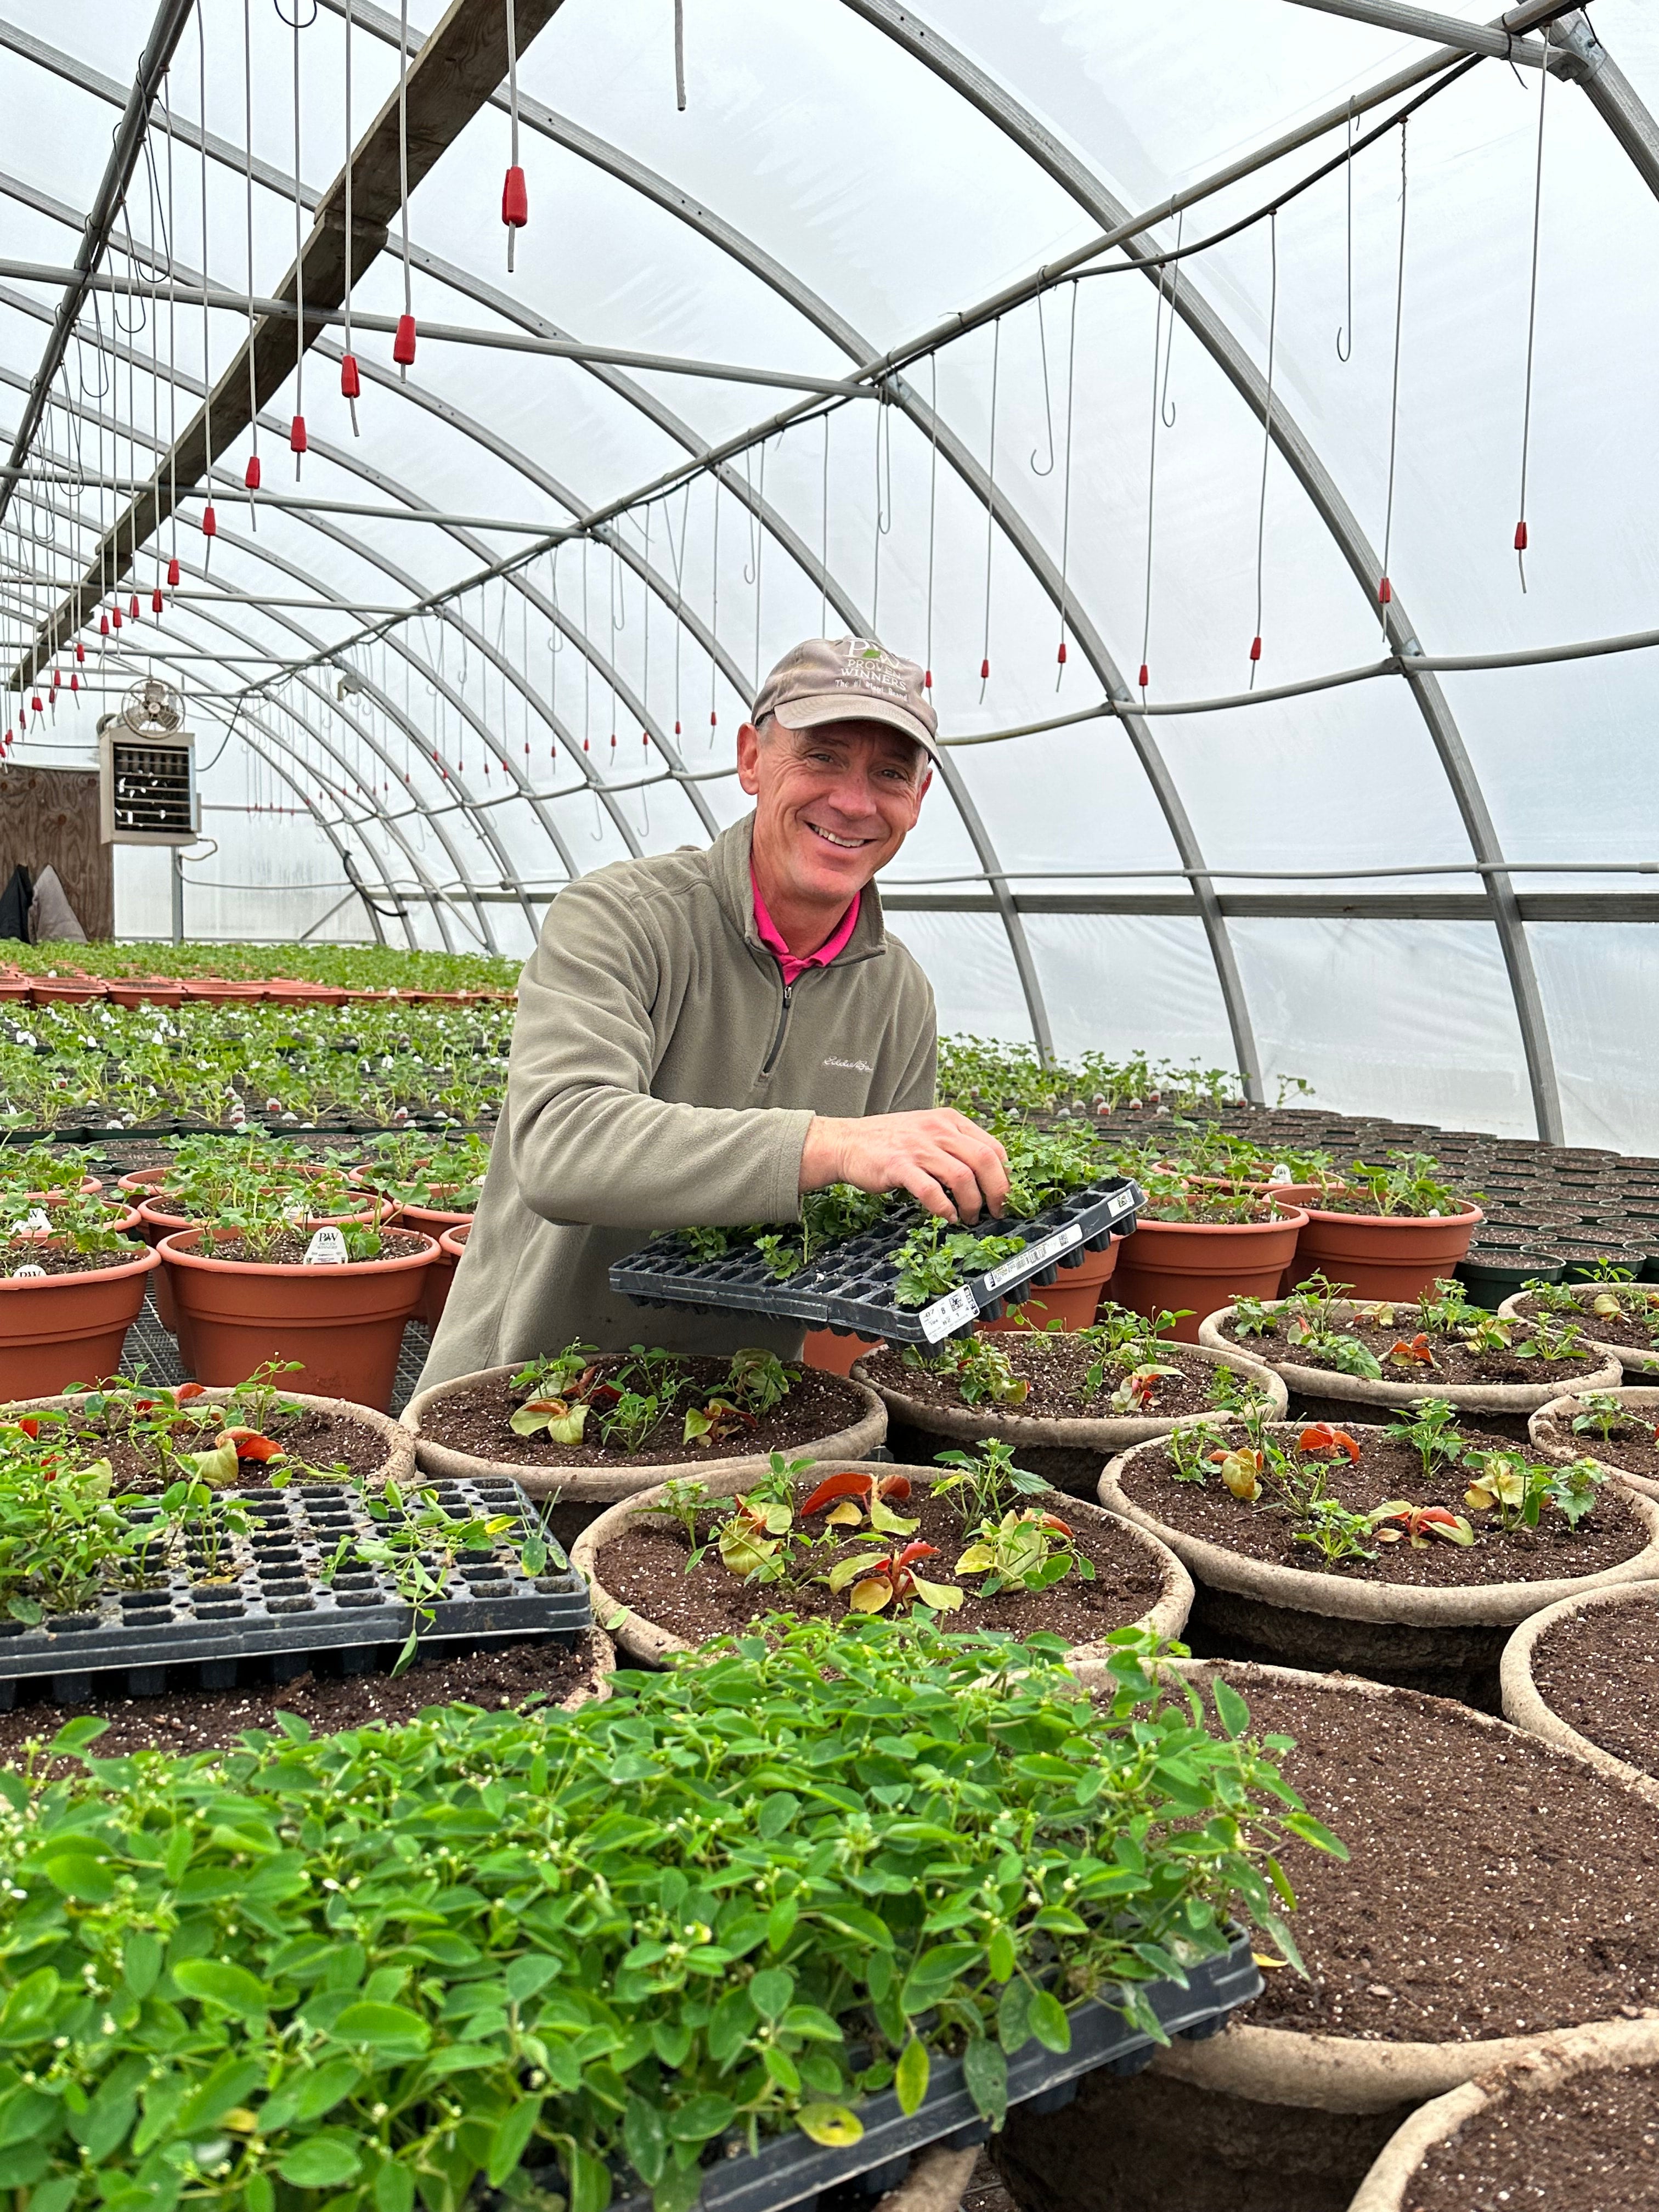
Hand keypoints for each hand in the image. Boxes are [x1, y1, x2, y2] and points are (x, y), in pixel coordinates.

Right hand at [800, 1110, 1009, 1223]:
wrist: (847, 1142)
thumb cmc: (889, 1141)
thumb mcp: (928, 1130)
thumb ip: (955, 1145)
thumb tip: (985, 1174)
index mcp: (950, 1121)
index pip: (993, 1146)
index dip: (1005, 1174)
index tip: (1005, 1193)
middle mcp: (938, 1130)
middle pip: (985, 1161)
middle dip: (997, 1191)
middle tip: (996, 1211)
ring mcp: (919, 1147)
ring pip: (962, 1178)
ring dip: (972, 1204)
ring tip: (969, 1217)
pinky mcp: (900, 1166)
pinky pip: (931, 1191)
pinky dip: (944, 1208)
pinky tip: (947, 1217)